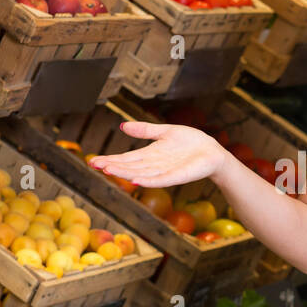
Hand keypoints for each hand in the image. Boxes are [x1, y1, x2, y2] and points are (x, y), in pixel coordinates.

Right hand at [86, 120, 226, 188]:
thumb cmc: (191, 142)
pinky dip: (147, 180)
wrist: (212, 152)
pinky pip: (160, 180)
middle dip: (112, 166)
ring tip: (108, 171)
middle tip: (94, 165)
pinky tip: (135, 181)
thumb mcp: (165, 131)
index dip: (111, 159)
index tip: (94, 160)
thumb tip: (122, 126)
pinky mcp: (177, 176)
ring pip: (141, 173)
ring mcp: (165, 172)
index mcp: (150, 155)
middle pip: (130, 167)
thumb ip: (145, 130)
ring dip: (124, 173)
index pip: (127, 158)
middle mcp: (154, 165)